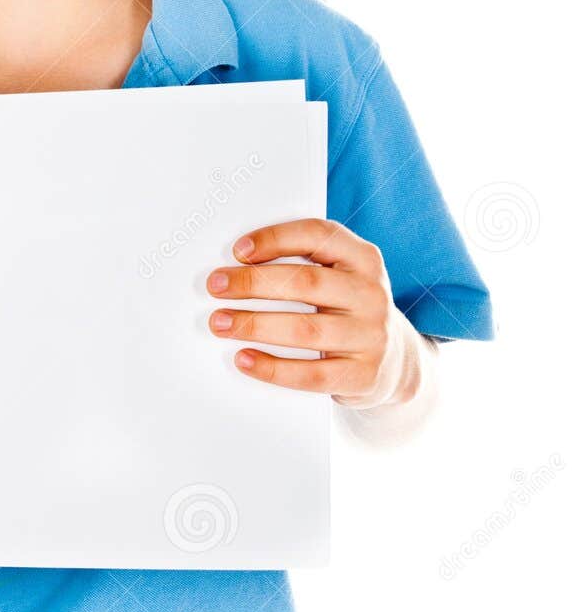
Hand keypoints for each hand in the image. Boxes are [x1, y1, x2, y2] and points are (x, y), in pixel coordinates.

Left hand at [206, 218, 408, 406]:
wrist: (395, 361)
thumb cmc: (348, 309)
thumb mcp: (341, 276)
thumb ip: (303, 263)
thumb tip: (238, 264)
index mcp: (364, 258)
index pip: (318, 236)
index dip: (276, 238)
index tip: (237, 250)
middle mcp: (371, 294)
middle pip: (306, 282)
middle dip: (254, 283)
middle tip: (216, 286)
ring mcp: (371, 336)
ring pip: (306, 329)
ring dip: (255, 325)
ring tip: (221, 323)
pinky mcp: (363, 375)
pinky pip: (311, 374)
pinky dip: (272, 368)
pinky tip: (244, 359)